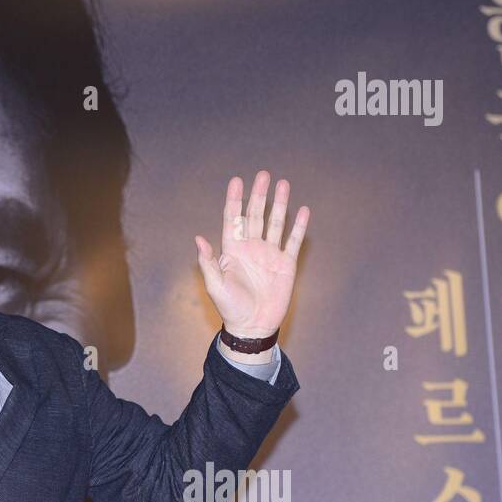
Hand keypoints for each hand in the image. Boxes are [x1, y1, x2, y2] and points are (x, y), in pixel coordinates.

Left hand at [194, 170, 308, 338]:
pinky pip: (293, 241)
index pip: (234, 219)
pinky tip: (303, 211)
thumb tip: (198, 239)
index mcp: (232, 249)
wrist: (253, 326)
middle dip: (259, 195)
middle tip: (263, 175)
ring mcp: (269, 254)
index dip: (234, 200)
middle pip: (255, 215)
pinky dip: (299, 227)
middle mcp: (251, 247)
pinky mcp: (286, 264)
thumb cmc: (230, 307)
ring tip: (283, 184)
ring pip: (275, 223)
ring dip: (279, 204)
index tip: (236, 181)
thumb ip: (208, 262)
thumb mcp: (215, 285)